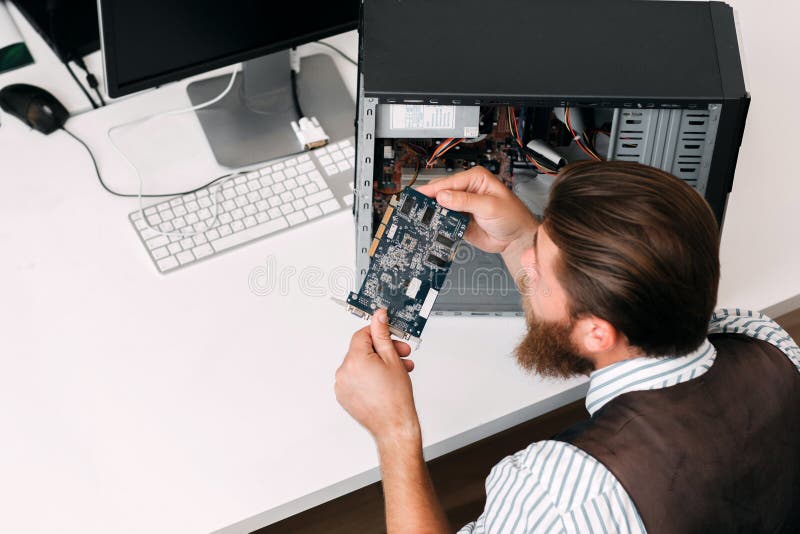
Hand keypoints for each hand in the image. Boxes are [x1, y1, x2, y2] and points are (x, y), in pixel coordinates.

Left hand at [335, 309, 420, 446]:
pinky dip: (368, 376)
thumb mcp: (393, 359)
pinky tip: (384, 381)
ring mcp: (341, 385)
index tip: (387, 333)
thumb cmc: (396, 399)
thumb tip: (378, 317)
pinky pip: (355, 378)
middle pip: (362, 350)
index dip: (378, 333)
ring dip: (377, 364)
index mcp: (354, 360)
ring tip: (397, 370)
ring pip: (360, 364)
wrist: (394, 426)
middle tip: (400, 353)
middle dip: (383, 350)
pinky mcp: (343, 396)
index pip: (362, 334)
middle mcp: (343, 372)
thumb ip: (383, 335)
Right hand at [416, 166, 537, 273]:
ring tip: (420, 216)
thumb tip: (444, 196)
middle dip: (430, 200)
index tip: (419, 195)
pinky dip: (437, 223)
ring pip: (440, 207)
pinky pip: (444, 220)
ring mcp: (462, 206)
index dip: (434, 189)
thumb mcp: (490, 206)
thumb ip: (466, 201)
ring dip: (432, 212)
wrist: (516, 238)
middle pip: (441, 192)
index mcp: (475, 178)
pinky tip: (431, 225)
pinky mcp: (459, 220)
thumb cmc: (512, 217)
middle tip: (416, 207)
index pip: (449, 182)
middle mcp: (467, 190)